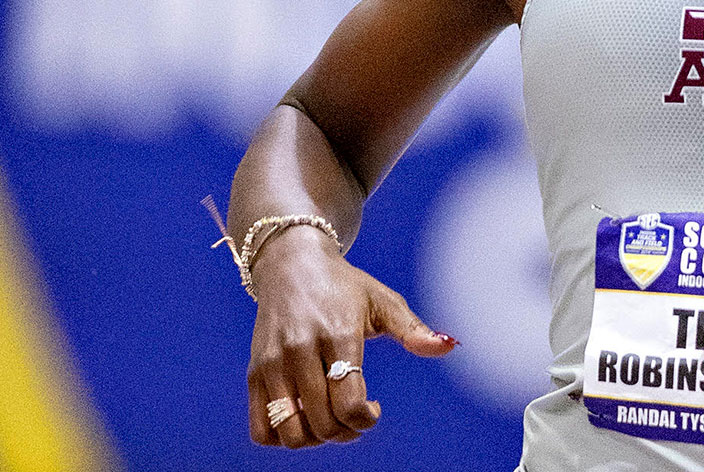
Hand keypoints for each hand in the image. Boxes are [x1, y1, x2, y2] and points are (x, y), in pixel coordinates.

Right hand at [245, 226, 455, 447]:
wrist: (292, 264)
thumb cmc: (345, 286)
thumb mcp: (383, 301)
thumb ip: (414, 329)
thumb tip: (449, 346)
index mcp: (338, 335)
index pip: (348, 403)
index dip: (366, 419)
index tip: (375, 407)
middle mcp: (300, 351)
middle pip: (323, 423)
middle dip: (347, 431)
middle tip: (357, 415)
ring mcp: (272, 365)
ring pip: (290, 433)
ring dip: (316, 439)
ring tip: (331, 419)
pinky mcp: (253, 373)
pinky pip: (262, 430)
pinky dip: (284, 437)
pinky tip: (305, 418)